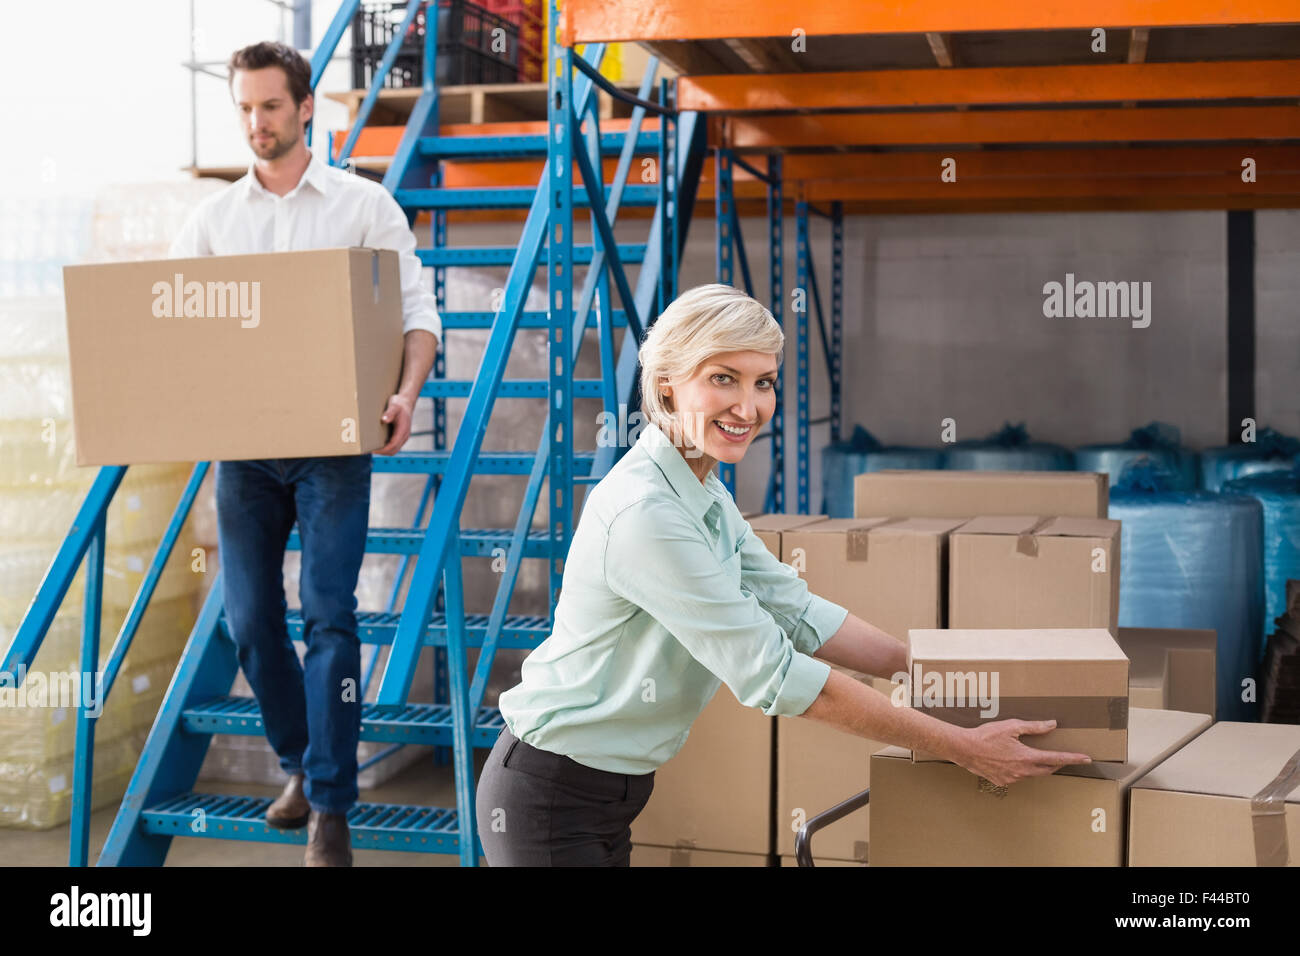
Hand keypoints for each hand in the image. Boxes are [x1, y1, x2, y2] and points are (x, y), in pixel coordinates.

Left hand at [376, 394, 414, 454]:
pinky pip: (394, 446)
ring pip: (394, 450)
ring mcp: (403, 437)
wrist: (406, 403)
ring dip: (385, 451)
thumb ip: (390, 413)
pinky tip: (379, 444)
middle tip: (370, 450)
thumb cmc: (399, 404)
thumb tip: (384, 420)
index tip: (374, 449)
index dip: (383, 449)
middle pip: (394, 450)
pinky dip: (387, 448)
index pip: (394, 444)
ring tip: (374, 449)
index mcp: (403, 430)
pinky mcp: (401, 436)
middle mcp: (404, 435)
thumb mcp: (394, 406)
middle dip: (383, 452)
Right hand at [955, 719, 1091, 787]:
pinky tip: (1012, 761)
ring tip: (1033, 756)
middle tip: (1062, 757)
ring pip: (1032, 774)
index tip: (1086, 758)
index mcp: (1027, 757)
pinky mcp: (1002, 782)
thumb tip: (1052, 724)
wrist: (964, 749)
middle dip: (1056, 763)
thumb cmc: (986, 735)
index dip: (1073, 758)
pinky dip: (1021, 770)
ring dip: (1037, 766)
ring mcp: (1012, 779)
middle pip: (1047, 769)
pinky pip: (1018, 777)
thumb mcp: (1011, 726)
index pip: (1056, 758)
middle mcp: (1022, 771)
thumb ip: (1034, 727)